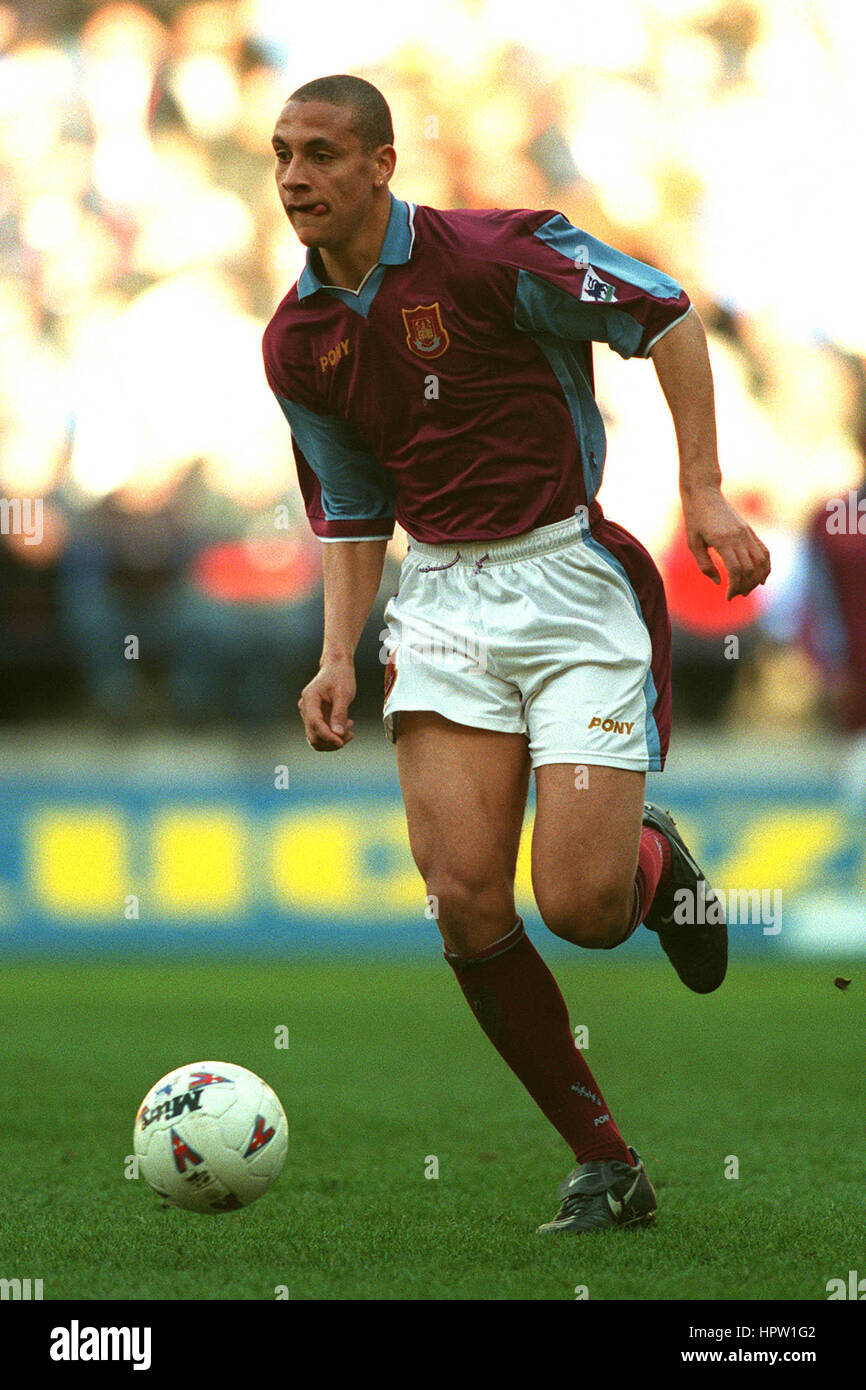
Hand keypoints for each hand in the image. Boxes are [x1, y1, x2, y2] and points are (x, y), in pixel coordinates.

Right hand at [298, 659, 355, 750]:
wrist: (337, 667)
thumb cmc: (340, 676)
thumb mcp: (343, 694)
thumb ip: (340, 713)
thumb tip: (338, 734)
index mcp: (310, 699)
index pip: (315, 724)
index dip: (327, 736)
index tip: (342, 741)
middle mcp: (306, 708)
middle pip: (313, 735)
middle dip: (331, 741)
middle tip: (350, 735)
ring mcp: (310, 713)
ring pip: (318, 737)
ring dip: (334, 739)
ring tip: (350, 731)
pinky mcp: (316, 716)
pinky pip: (323, 732)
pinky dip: (334, 734)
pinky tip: (347, 726)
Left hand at [681, 484, 770, 598]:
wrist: (705, 494)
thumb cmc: (695, 519)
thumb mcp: (693, 543)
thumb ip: (705, 565)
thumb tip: (718, 582)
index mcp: (722, 541)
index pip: (736, 570)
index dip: (734, 587)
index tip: (728, 597)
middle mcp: (738, 537)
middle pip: (750, 569)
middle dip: (745, 586)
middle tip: (736, 596)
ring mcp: (746, 533)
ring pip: (761, 561)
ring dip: (757, 579)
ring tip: (748, 589)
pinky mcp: (749, 530)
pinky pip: (764, 550)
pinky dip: (766, 566)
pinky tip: (761, 578)